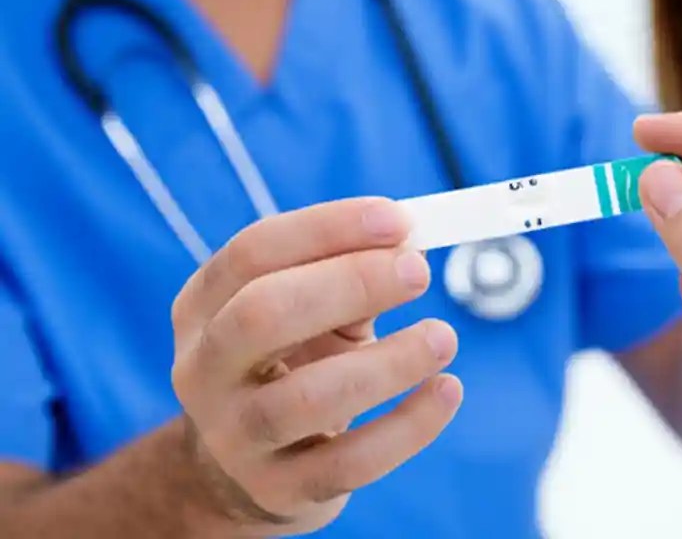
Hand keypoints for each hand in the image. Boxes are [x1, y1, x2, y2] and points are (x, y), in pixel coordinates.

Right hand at [170, 199, 461, 535]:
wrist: (249, 472)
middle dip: (350, 283)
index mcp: (204, 308)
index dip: (327, 228)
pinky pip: (350, 463)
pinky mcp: (278, 490)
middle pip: (261, 315)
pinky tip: (447, 391)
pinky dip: (409, 426)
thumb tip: (409, 244)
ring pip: (305, 398)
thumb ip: (352, 275)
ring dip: (389, 362)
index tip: (399, 220)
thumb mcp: (310, 315)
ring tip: (444, 337)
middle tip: (418, 272)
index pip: (253, 252)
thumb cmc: (294, 366)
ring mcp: (234, 437)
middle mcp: (204, 371)